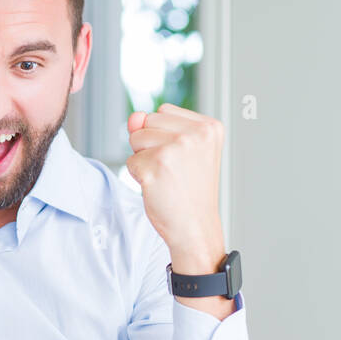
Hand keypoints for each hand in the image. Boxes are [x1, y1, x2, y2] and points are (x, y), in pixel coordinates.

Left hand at [126, 104, 226, 275]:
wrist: (195, 228)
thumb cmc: (190, 192)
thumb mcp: (181, 152)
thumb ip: (156, 128)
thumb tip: (134, 117)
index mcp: (210, 126)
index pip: (163, 111)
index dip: (163, 136)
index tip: (182, 159)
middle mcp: (195, 134)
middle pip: (147, 122)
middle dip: (150, 145)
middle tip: (173, 171)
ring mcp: (175, 149)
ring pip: (136, 139)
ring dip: (143, 160)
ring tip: (166, 178)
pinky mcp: (155, 166)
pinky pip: (130, 161)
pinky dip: (138, 177)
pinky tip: (158, 188)